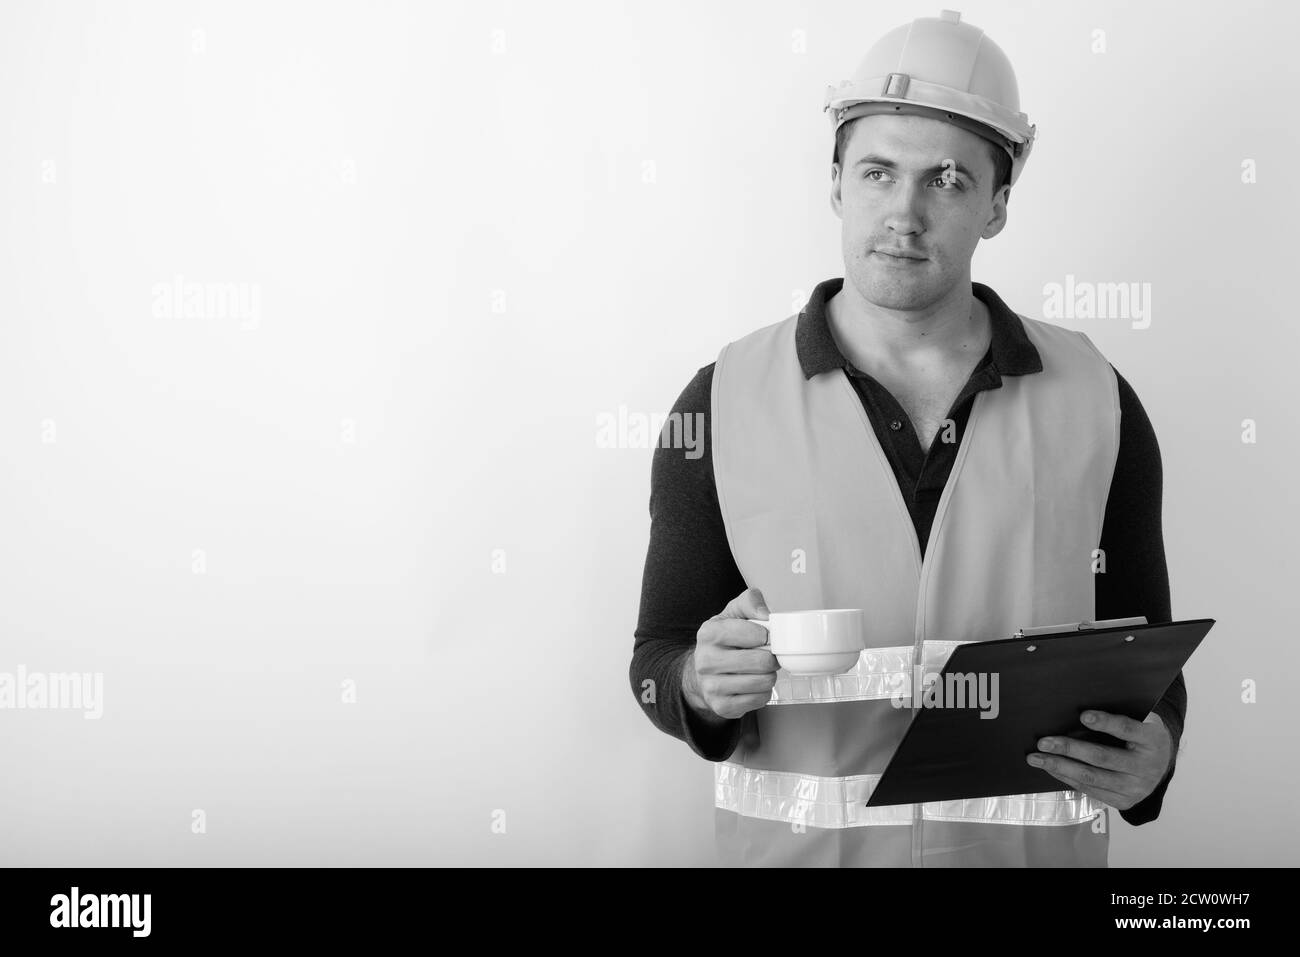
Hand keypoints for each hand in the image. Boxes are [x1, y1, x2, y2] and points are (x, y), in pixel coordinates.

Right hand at [683, 587, 780, 719]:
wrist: (703, 672)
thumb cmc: (723, 640)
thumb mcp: (732, 614)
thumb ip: (750, 602)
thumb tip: (766, 614)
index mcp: (708, 633)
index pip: (755, 634)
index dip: (767, 636)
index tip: (764, 637)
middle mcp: (705, 660)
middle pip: (762, 662)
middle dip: (771, 658)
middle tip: (767, 655)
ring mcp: (711, 686)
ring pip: (763, 682)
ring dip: (769, 676)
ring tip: (759, 670)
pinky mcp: (721, 706)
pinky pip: (759, 700)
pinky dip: (763, 692)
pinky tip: (753, 684)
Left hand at [1025, 710, 1172, 810]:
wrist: (1161, 764)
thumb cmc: (1140, 735)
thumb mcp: (1139, 720)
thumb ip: (1117, 715)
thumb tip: (1076, 711)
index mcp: (1152, 740)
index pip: (1127, 729)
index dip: (1105, 722)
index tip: (1082, 715)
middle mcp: (1147, 767)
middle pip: (1102, 757)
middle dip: (1069, 749)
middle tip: (1043, 742)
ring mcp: (1136, 788)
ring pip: (1092, 777)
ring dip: (1060, 767)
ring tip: (1036, 758)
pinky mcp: (1124, 801)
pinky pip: (1090, 789)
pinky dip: (1067, 778)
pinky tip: (1051, 769)